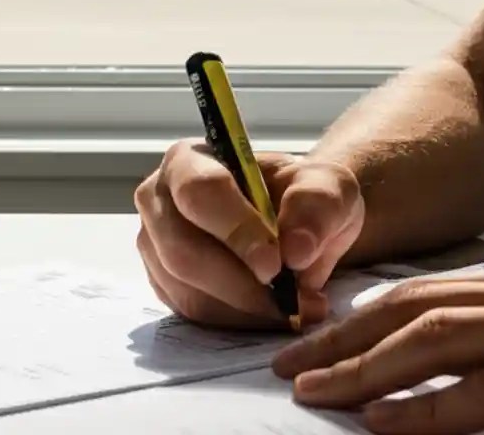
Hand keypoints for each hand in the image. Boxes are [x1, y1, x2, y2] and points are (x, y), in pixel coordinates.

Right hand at [134, 139, 364, 329]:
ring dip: (247, 310)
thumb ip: (316, 205)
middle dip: (241, 285)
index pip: (199, 193)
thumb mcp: (327, 186)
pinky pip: (195, 316)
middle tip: (295, 300)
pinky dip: (240, 322)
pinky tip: (276, 312)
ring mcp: (156, 248)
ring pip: (189, 293)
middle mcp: (159, 202)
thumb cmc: (302, 196)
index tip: (275, 264)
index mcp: (189, 161)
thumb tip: (295, 249)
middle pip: (183, 252)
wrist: (297, 223)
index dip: (235, 231)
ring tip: (299, 306)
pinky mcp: (166, 286)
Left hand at [272, 262, 483, 433]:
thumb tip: (463, 362)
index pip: (427, 290)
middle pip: (413, 309)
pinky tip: (384, 424)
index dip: (362, 313)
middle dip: (342, 337)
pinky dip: (426, 409)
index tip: (317, 337)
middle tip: (288, 363)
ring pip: (435, 343)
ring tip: (312, 391)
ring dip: (364, 369)